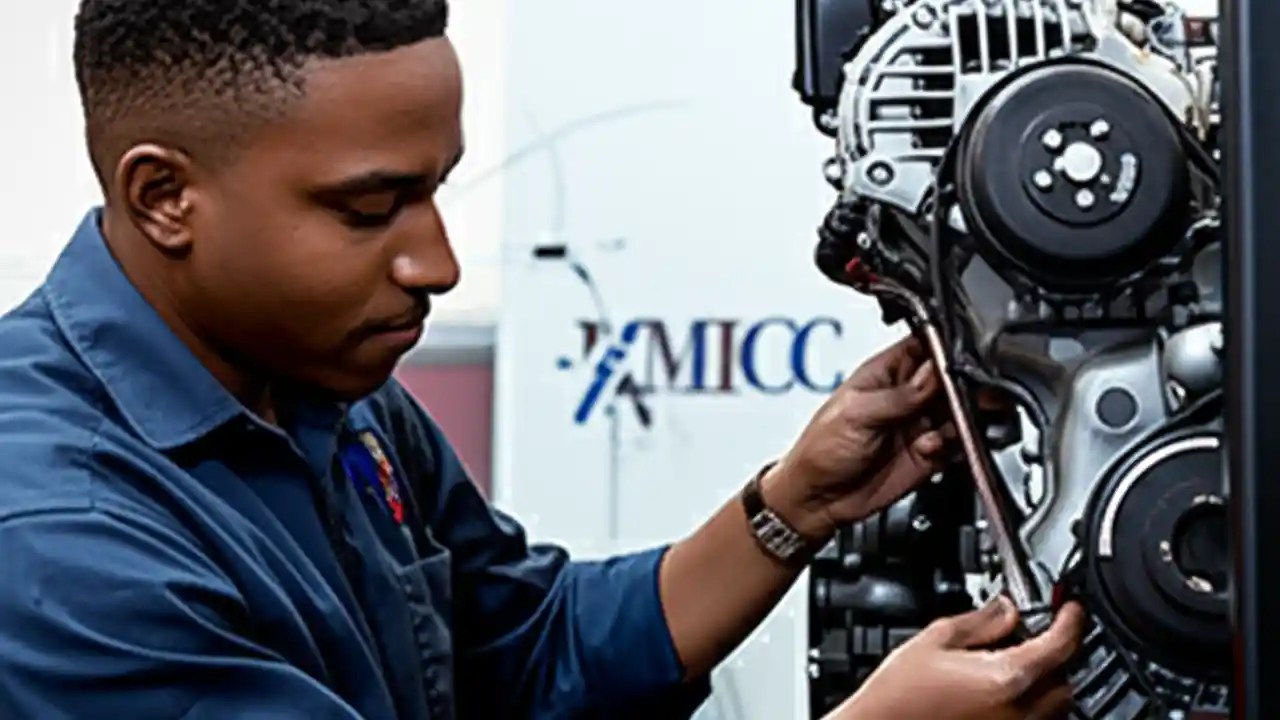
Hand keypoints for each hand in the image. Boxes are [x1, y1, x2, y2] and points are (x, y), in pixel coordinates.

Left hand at [764, 333, 950, 537]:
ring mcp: (920, 424)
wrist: (818, 500)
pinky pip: (957, 443)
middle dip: (962, 383)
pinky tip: (931, 446)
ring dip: (963, 415)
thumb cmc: (820, 450)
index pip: (924, 345)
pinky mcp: (930, 454)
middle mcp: (908, 396)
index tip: (958, 355)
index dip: (944, 345)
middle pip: (950, 378)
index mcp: (885, 374)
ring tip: (949, 424)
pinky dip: (954, 444)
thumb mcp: (855, 415)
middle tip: (965, 392)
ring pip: (960, 410)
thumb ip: (899, 397)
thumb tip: (935, 373)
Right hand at [824, 598, 1087, 719]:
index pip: (1060, 644)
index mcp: (1005, 677)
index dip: (1071, 620)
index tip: (1071, 609)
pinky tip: (1000, 694)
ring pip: (1056, 706)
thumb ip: (979, 621)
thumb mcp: (933, 640)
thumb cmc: (897, 696)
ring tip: (1012, 665)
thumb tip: (1006, 609)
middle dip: (1055, 655)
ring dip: (1046, 683)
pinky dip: (1030, 706)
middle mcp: (1019, 711)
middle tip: (1033, 635)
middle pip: (1065, 679)